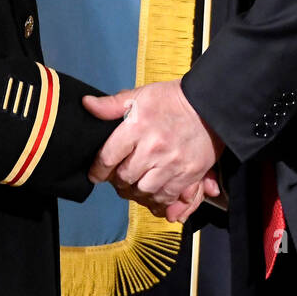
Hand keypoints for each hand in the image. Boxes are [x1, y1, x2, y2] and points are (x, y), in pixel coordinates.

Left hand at [83, 80, 223, 218]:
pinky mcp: (189, 174)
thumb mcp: (141, 95)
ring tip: (134, 186)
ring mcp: (172, 163)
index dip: (98, 170)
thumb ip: (111, 105)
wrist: (209, 105)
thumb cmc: (172, 99)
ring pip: (144, 191)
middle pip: (125, 177)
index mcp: (138, 126)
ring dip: (136, 192)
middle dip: (117, 181)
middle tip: (118, 179)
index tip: (96, 174)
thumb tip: (87, 104)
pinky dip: (158, 199)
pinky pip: (167, 196)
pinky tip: (153, 193)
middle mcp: (153, 148)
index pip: (108, 157)